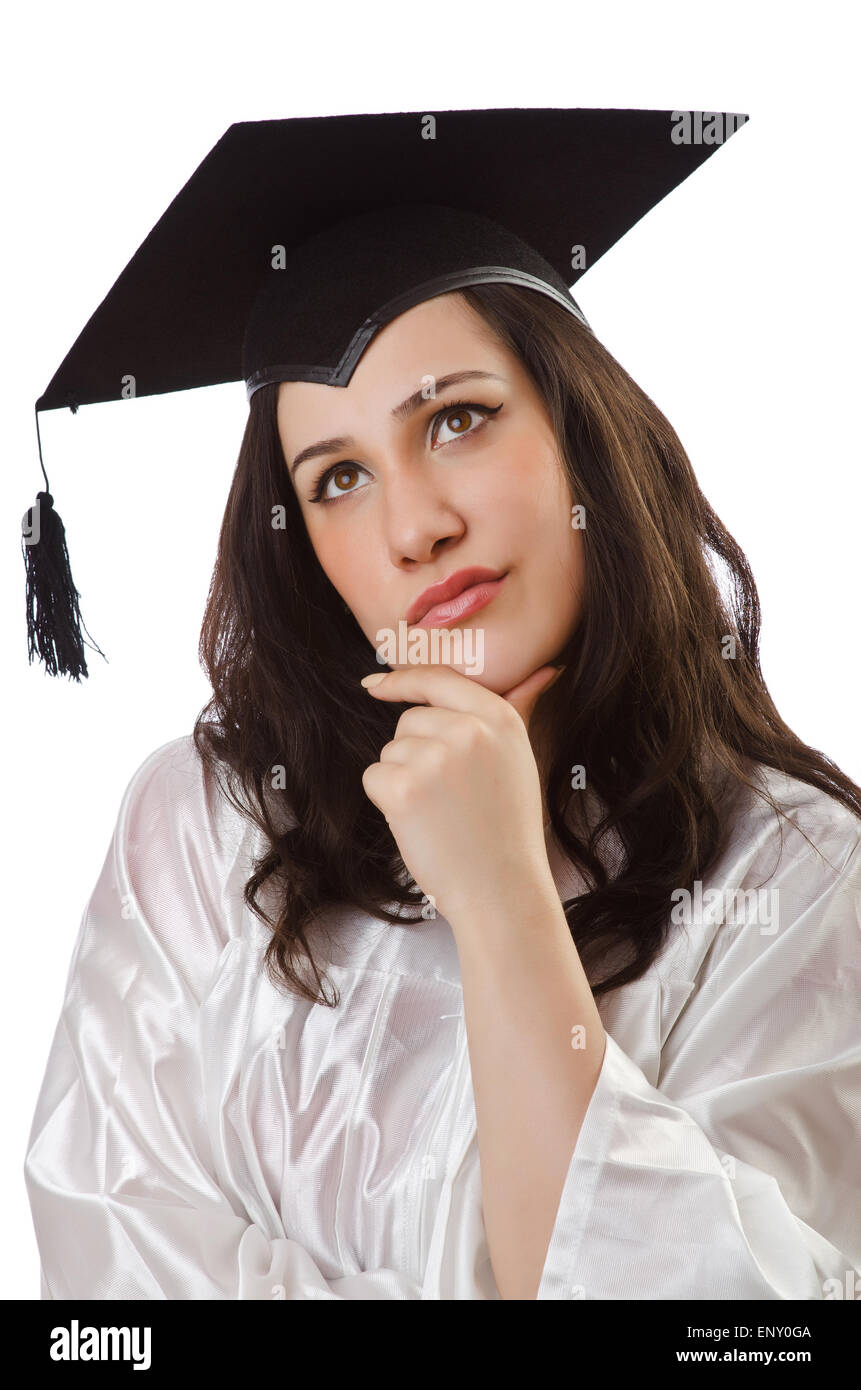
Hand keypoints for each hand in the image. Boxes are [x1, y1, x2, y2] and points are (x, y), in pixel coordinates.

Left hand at [359, 663, 561, 925]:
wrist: (502, 890)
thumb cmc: (509, 829)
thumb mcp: (520, 760)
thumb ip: (518, 710)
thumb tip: (545, 669)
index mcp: (499, 719)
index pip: (438, 678)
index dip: (402, 680)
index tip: (375, 684)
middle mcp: (469, 730)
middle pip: (409, 720)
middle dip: (414, 752)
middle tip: (448, 795)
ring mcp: (435, 758)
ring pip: (390, 751)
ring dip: (402, 779)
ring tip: (439, 813)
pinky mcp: (404, 789)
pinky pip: (374, 777)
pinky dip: (386, 801)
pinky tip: (418, 823)